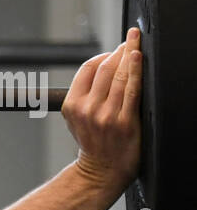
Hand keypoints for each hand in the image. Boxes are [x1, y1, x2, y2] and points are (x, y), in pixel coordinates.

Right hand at [61, 27, 142, 192]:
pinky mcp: (125, 121)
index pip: (87, 69)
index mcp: (72, 105)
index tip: (115, 50)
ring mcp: (106, 115)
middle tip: (131, 38)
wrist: (102, 171)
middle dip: (119, 49)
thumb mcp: (75, 120)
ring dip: (129, 54)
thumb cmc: (93, 143)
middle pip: (104, 68)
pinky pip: (132, 90)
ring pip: (118, 75)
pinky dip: (135, 70)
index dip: (103, 55)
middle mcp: (87, 109)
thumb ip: (83, 96)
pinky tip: (138, 57)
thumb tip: (101, 69)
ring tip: (136, 41)